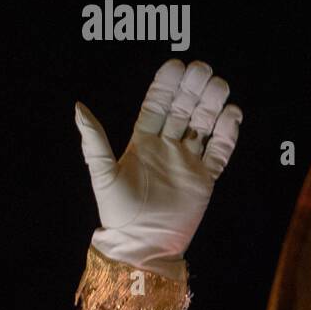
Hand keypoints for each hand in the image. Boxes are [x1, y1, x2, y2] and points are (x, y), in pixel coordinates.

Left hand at [74, 59, 242, 278]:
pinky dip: (227, 133)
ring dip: (211, 105)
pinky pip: (220, 151)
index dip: (165, 86)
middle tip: (202, 68)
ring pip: (204, 125)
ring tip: (219, 84)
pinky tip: (232, 114)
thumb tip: (78, 107)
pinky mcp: (204, 179)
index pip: (156, 107)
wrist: (141, 244)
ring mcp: (187, 161)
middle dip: (192, 89)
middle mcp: (166, 148)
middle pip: (183, 111)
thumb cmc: (117, 211)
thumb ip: (94, 140)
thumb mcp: (103, 173)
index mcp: (142, 143)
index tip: (175, 65)